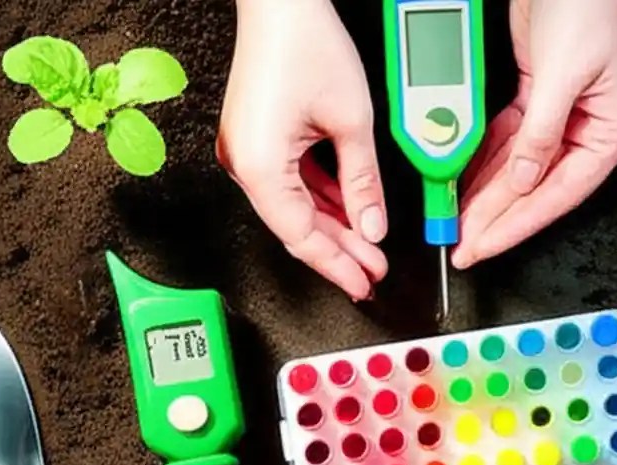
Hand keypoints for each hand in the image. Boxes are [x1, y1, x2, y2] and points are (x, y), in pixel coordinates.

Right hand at [218, 0, 387, 299]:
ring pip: (296, 207)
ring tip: (368, 247)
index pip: (301, 236)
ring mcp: (247, 151)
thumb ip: (364, 182)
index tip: (362, 284)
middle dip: (338, 252)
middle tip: (370, 272)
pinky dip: (321, 200)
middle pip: (296, 226)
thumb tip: (373, 225)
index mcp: (259, 165)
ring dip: (332, 227)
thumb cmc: (305, 44)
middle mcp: (244, 162)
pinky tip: (348, 213)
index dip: (336, 266)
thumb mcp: (352, 121)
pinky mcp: (257, 139)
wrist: (282, 2)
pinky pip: (291, 183)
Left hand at [454, 0, 616, 269]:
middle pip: (536, 188)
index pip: (560, 193)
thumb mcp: (560, 75)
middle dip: (497, 218)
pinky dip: (483, 164)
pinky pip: (506, 143)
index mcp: (610, 132)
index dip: (518, 224)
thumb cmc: (584, 7)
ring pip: (518, 170)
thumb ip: (540, 133)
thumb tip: (523, 181)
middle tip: (463, 244)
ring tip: (457, 222)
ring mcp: (560, 117)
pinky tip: (463, 184)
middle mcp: (588, 130)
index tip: (485, 245)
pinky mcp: (535, 100)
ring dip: (486, 196)